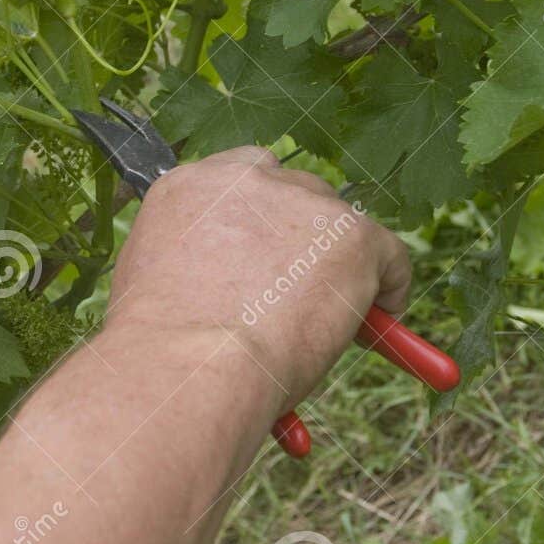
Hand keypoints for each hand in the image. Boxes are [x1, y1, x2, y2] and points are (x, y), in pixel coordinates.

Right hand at [105, 147, 411, 406]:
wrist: (188, 364)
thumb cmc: (159, 353)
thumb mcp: (153, 288)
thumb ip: (193, 270)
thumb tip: (230, 294)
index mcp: (191, 187)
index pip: (242, 182)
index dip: (261, 224)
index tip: (269, 260)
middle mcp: (246, 179)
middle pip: (296, 195)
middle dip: (304, 239)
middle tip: (306, 290)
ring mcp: (303, 203)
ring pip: (340, 227)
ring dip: (340, 268)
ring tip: (335, 320)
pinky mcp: (351, 234)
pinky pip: (390, 255)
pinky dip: (390, 288)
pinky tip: (384, 320)